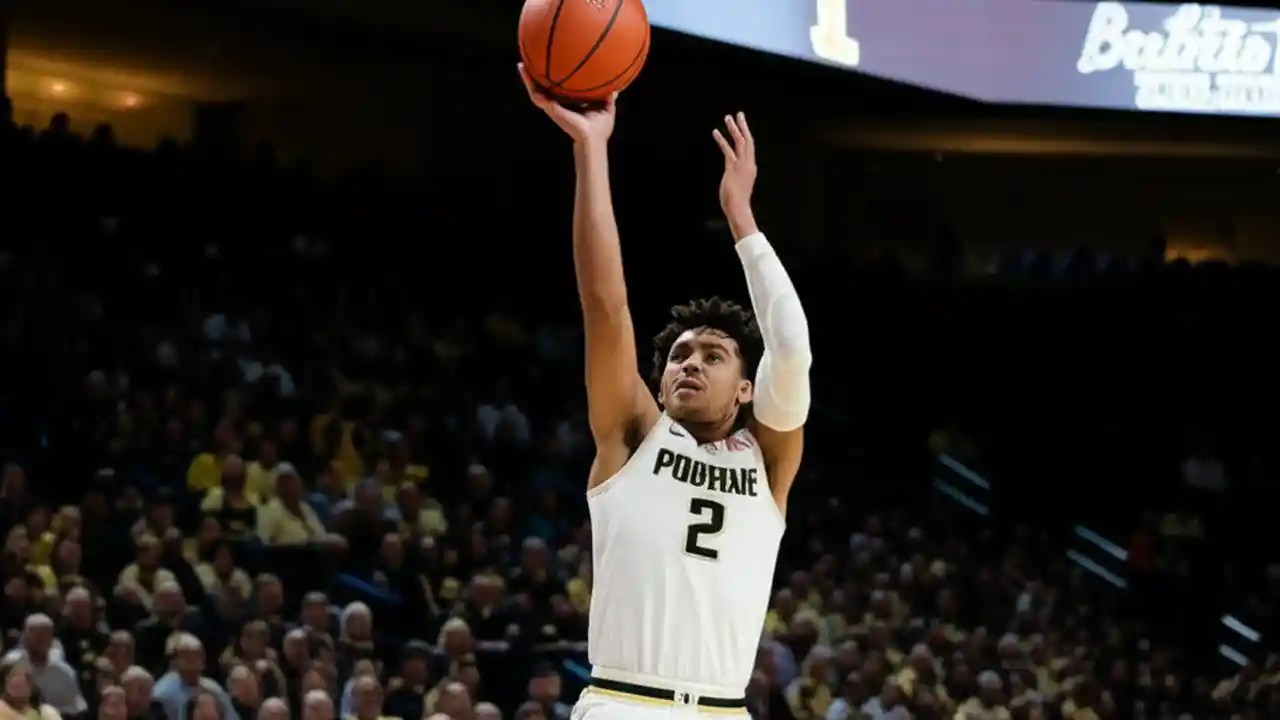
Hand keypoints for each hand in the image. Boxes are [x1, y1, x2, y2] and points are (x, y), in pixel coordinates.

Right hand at [518, 64, 617, 146]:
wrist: (593, 138)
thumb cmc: (600, 127)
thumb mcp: (607, 107)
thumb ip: (609, 96)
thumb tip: (616, 87)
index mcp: (571, 104)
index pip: (560, 89)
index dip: (556, 79)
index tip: (552, 66)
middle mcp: (560, 104)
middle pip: (546, 88)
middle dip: (538, 77)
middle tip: (531, 63)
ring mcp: (553, 107)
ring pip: (537, 91)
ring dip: (528, 79)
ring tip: (521, 65)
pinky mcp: (551, 108)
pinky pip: (538, 95)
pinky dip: (530, 84)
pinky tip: (525, 72)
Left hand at [712, 112, 758, 238]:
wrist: (738, 209)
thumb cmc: (738, 202)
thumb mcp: (739, 187)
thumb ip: (736, 179)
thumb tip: (732, 181)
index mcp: (751, 167)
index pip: (749, 147)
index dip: (746, 135)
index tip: (742, 126)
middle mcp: (748, 164)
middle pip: (747, 140)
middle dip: (743, 126)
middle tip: (739, 114)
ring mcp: (741, 165)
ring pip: (739, 142)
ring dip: (733, 128)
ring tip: (728, 117)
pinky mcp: (732, 168)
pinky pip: (727, 150)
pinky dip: (721, 140)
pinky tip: (715, 132)